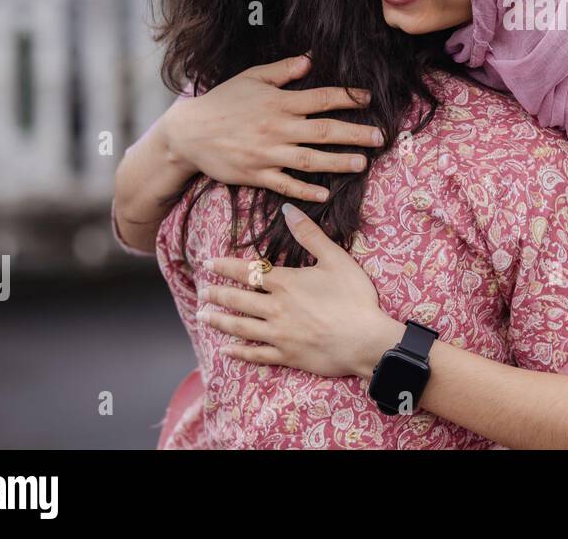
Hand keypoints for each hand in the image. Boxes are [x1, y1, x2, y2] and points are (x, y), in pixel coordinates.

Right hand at [162, 55, 384, 202]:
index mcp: (278, 102)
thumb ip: (283, 70)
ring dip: (338, 162)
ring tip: (362, 164)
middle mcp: (277, 128)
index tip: (368, 99)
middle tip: (380, 137)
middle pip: (324, 130)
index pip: (321, 98)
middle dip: (355, 133)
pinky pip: (286, 184)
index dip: (347, 98)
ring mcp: (268, 153)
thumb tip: (311, 59)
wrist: (189, 132)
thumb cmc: (222, 101)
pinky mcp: (257, 174)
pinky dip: (305, 190)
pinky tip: (325, 194)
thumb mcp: (251, 78)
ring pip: (310, 159)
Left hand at [198, 204, 401, 377]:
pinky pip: (255, 354)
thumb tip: (288, 210)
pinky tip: (226, 350)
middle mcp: (275, 308)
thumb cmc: (354, 297)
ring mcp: (278, 335)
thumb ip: (310, 234)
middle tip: (201, 291)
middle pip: (237, 299)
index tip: (208, 263)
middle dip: (216, 293)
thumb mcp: (336, 259)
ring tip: (203, 316)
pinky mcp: (286, 356)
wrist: (365, 340)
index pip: (247, 271)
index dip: (224, 266)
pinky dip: (238, 352)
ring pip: (239, 327)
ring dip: (219, 320)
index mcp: (285, 283)